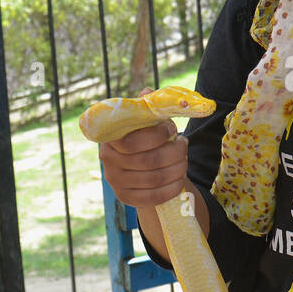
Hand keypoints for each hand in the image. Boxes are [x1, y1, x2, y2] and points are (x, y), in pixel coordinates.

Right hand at [98, 87, 190, 209]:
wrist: (139, 166)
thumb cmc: (144, 137)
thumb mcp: (143, 120)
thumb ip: (146, 108)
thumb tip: (148, 93)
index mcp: (110, 138)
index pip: (133, 141)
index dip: (158, 135)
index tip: (173, 128)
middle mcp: (108, 161)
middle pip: (148, 161)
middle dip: (174, 152)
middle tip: (184, 144)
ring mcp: (115, 182)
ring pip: (155, 178)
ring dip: (177, 168)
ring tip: (184, 159)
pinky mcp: (126, 198)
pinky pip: (154, 197)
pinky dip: (173, 187)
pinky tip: (180, 179)